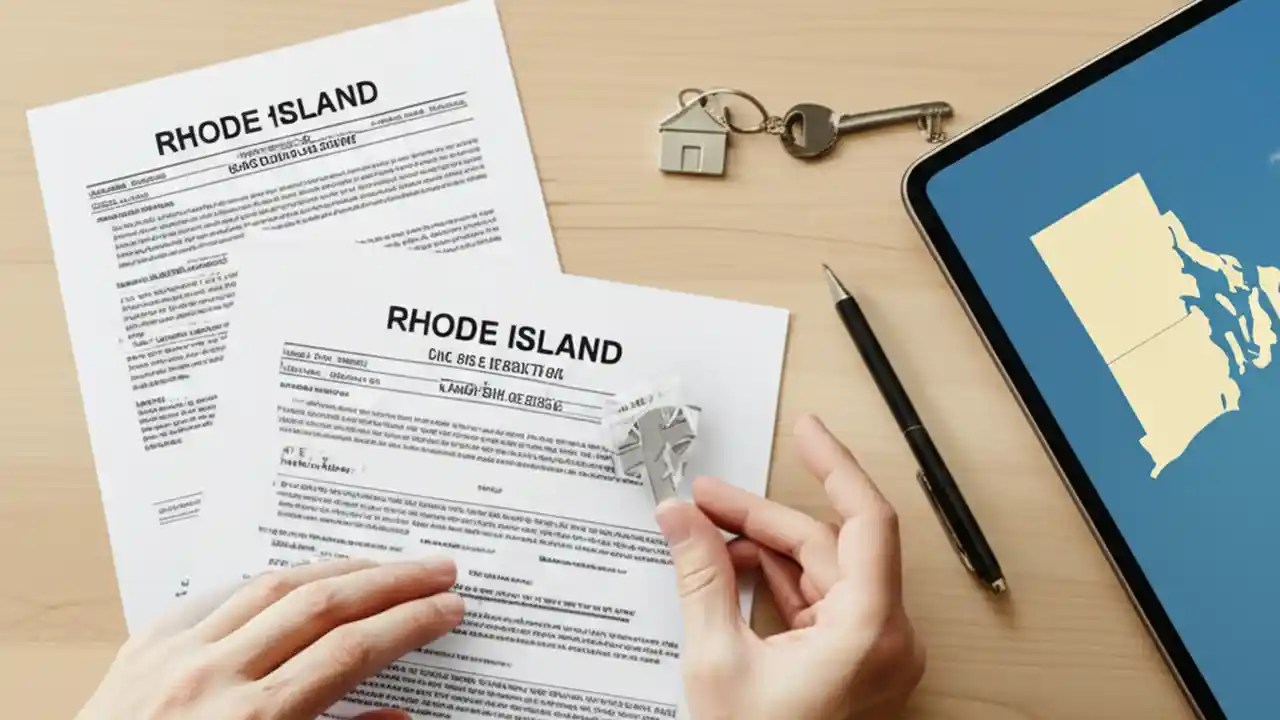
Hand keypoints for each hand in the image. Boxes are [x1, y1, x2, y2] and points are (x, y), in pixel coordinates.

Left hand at [77, 558, 463, 719]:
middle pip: (324, 605)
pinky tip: (297, 577)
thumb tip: (398, 716)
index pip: (353, 652)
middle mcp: (214, 678)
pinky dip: (265, 582)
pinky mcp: (143, 647)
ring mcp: (174, 655)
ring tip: (383, 564)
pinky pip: (214, 596)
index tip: (448, 607)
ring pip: (273, 585)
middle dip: (390, 582)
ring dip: (338, 569)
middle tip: (437, 569)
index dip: (410, 623)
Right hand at [657, 414, 924, 719]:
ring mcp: (871, 651)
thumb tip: (680, 520)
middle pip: (829, 545)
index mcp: (869, 632)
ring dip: (763, 548)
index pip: (867, 520)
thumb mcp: (717, 659)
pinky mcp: (852, 660)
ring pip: (820, 570)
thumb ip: (699, 575)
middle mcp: (884, 638)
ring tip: (706, 534)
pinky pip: (818, 599)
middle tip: (706, 498)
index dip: (835, 464)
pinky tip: (730, 568)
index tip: (809, 431)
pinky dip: (775, 581)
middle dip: (761, 518)